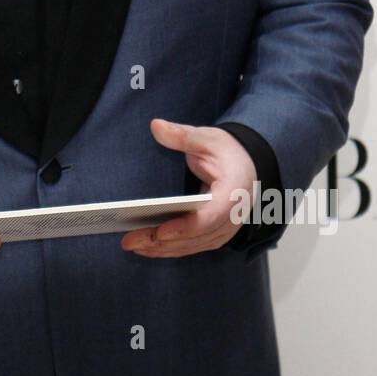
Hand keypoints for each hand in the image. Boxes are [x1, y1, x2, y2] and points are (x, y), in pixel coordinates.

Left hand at [120, 119, 255, 257]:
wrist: (247, 166)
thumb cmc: (227, 152)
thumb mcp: (207, 138)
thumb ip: (182, 135)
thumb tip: (156, 126)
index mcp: (234, 192)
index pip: (211, 216)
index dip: (186, 227)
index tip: (160, 232)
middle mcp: (233, 217)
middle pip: (197, 236)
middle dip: (162, 241)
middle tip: (130, 241)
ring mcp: (225, 229)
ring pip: (192, 246)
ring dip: (162, 249)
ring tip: (131, 244)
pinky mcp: (215, 235)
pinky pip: (192, 246)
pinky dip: (169, 249)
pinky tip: (145, 247)